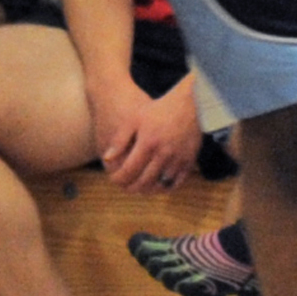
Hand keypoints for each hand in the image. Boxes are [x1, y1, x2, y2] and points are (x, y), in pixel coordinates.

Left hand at [96, 75, 202, 194]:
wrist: (189, 105)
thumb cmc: (157, 111)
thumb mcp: (134, 119)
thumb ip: (120, 140)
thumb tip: (107, 159)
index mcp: (148, 143)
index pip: (129, 170)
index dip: (119, 178)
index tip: (114, 179)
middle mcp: (164, 154)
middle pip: (144, 181)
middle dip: (131, 187)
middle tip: (124, 187)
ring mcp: (178, 159)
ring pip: (160, 185)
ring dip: (147, 190)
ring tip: (138, 187)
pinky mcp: (189, 162)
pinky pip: (176, 183)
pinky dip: (164, 188)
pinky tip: (156, 184)